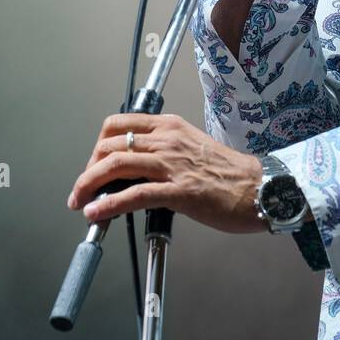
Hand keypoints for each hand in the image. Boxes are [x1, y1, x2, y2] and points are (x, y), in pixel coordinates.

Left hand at [66, 113, 267, 233]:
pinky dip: (108, 205)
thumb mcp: (191, 147)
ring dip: (88, 185)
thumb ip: (164, 151)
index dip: (97, 146)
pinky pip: (134, 195)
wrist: (261, 187)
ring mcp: (172, 164)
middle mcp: (168, 140)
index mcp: (170, 126)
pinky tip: (96, 214)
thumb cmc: (230, 173)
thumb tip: (135, 169)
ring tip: (78, 201)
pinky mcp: (179, 191)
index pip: (117, 124)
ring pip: (115, 165)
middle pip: (109, 145)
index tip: (93, 165)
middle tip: (82, 189)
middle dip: (87, 169)